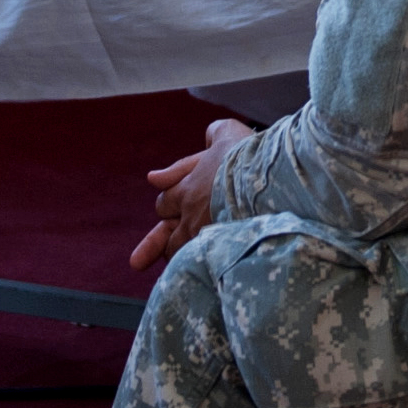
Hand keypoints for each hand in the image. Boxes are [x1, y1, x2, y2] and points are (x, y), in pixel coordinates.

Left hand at [129, 118, 254, 269]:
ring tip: (175, 266)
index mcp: (187, 189)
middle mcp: (190, 215)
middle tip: (138, 260)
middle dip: (158, 243)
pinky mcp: (220, 251)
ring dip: (176, 257)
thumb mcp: (227, 133)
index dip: (166, 208)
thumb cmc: (247, 152)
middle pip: (165, 235)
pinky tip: (199, 275)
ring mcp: (204, 235)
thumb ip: (213, 135)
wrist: (268, 176)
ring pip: (178, 253)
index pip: (164, 204)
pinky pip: (199, 265)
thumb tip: (207, 139)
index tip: (170, 213)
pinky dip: (197, 268)